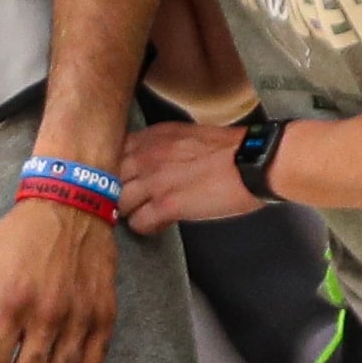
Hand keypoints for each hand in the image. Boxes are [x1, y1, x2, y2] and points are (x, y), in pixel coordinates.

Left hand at [119, 119, 259, 232]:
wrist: (253, 161)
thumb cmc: (230, 149)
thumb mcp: (186, 135)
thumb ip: (162, 146)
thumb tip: (152, 163)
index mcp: (152, 136)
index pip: (111, 154)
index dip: (115, 171)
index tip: (123, 181)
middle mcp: (146, 155)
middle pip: (108, 180)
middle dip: (116, 192)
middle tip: (130, 202)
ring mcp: (154, 181)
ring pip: (118, 203)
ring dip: (130, 212)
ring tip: (146, 214)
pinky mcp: (167, 205)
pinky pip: (138, 223)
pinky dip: (146, 228)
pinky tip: (160, 225)